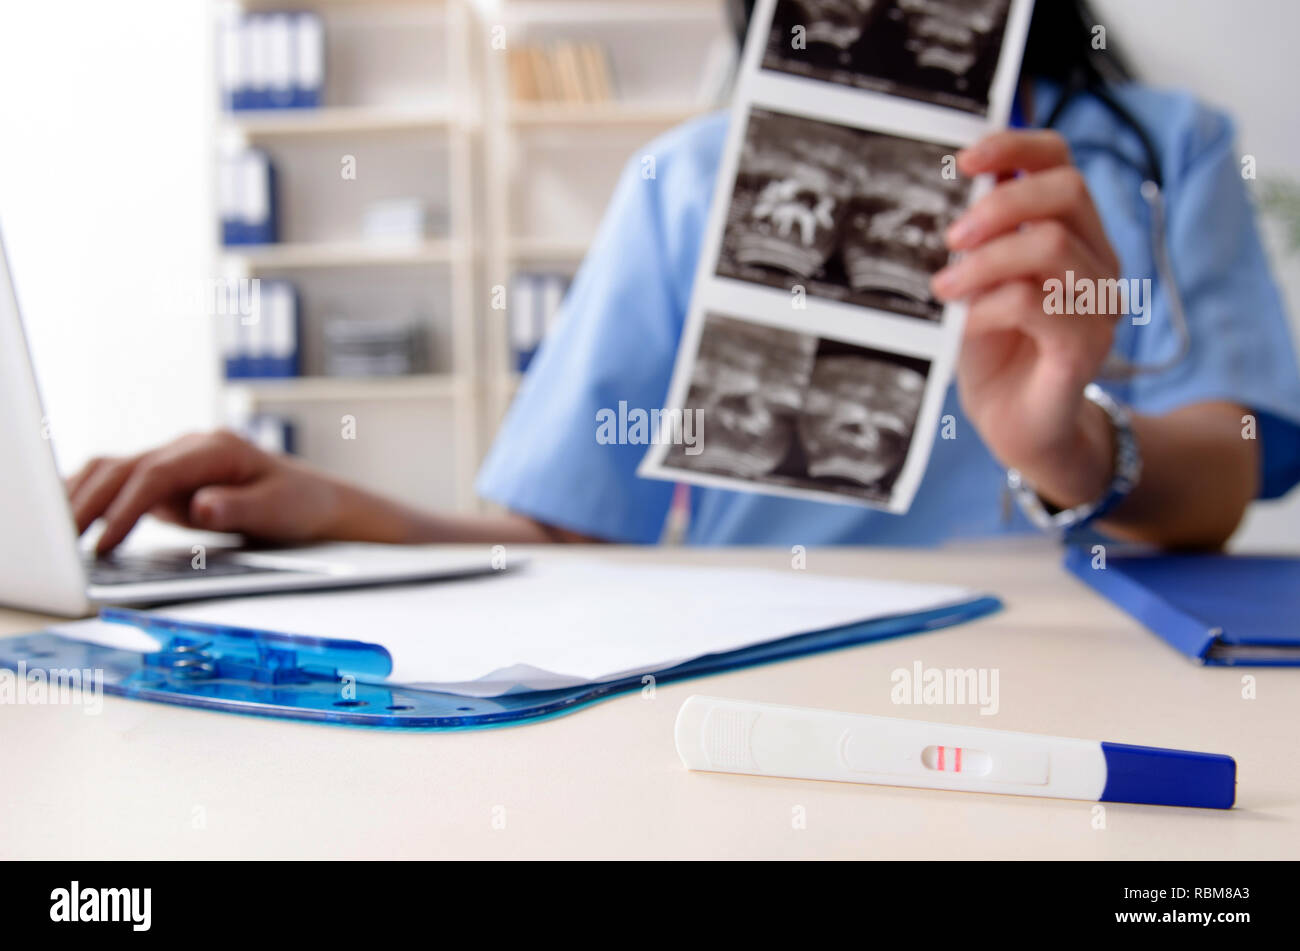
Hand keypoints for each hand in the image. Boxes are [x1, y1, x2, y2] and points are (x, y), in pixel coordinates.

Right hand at [66, 430, 345, 553]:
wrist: (311, 500)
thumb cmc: (298, 503)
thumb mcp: (278, 508)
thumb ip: (239, 506)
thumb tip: (201, 505)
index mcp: (216, 449)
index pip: (156, 474)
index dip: (126, 508)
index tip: (106, 543)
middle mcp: (188, 449)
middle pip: (124, 467)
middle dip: (89, 502)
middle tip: (63, 542)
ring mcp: (174, 462)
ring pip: (113, 471)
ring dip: (82, 498)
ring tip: (59, 536)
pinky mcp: (166, 482)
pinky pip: (119, 485)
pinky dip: (93, 500)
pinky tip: (73, 524)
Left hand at [932, 130, 1121, 508]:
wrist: (1017, 428)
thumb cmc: (996, 353)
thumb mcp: (977, 285)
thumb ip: (977, 242)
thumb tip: (954, 191)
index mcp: (1074, 236)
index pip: (1062, 163)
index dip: (1017, 146)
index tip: (966, 158)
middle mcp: (1097, 264)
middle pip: (1067, 192)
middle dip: (1002, 202)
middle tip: (952, 236)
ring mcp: (1098, 305)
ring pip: (1051, 245)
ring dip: (985, 262)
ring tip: (946, 287)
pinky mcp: (1084, 348)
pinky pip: (1036, 304)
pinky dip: (989, 306)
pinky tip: (966, 322)